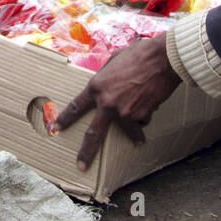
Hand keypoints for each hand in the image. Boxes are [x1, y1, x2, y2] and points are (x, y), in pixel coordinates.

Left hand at [56, 33, 182, 171]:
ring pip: (126, 128)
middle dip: (86, 152)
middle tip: (81, 165)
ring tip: (141, 121)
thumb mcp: (114, 60)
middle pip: (93, 134)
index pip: (77, 106)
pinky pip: (141, 121)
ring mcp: (123, 112)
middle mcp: (106, 102)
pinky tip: (152, 103)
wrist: (162, 59)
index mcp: (96, 86)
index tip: (57, 127)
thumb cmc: (139, 54)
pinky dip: (146, 115)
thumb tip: (107, 82)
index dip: (66, 117)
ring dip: (134, 129)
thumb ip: (107, 75)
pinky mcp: (139, 116)